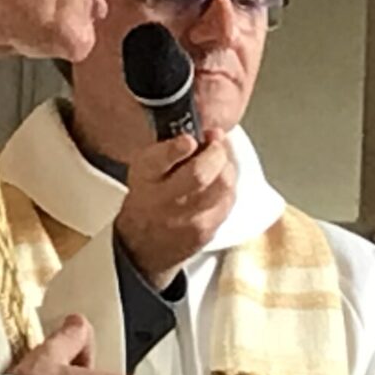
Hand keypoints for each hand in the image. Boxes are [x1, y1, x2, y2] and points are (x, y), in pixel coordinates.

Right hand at [114, 129, 238, 290]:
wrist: (145, 244)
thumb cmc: (148, 199)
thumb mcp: (145, 170)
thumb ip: (169, 150)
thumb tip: (201, 130)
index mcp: (145, 178)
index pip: (157, 163)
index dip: (175, 150)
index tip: (188, 140)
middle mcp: (164, 200)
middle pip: (200, 174)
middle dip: (216, 151)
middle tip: (216, 140)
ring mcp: (188, 219)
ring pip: (223, 186)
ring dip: (228, 165)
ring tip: (221, 156)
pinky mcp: (207, 230)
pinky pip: (229, 200)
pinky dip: (230, 184)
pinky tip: (222, 177)